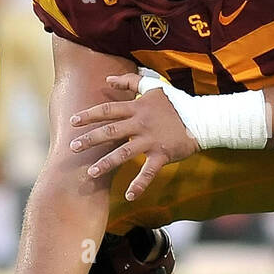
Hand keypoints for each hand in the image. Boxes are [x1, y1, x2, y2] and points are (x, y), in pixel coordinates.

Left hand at [69, 72, 200, 199]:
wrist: (201, 118)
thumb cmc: (176, 103)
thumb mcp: (153, 87)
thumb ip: (130, 81)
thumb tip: (108, 78)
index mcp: (137, 108)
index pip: (108, 110)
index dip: (89, 115)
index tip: (73, 122)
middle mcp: (140, 124)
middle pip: (110, 131)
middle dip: (90, 139)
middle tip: (72, 148)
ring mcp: (150, 140)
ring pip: (124, 153)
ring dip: (106, 164)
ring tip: (91, 173)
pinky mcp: (162, 154)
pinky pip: (148, 171)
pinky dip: (139, 184)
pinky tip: (129, 195)